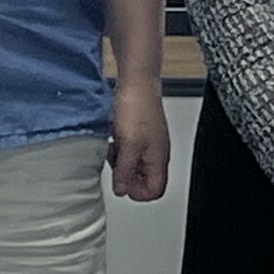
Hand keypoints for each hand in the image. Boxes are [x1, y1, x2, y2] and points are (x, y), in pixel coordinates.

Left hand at [108, 80, 169, 200]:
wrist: (136, 81)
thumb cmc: (137, 107)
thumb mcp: (128, 145)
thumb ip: (125, 171)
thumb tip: (121, 190)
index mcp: (158, 157)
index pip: (155, 190)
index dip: (138, 193)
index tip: (123, 184)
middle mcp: (156, 152)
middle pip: (144, 179)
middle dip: (127, 176)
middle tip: (116, 165)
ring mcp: (148, 142)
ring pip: (134, 165)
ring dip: (121, 162)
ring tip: (114, 149)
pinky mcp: (139, 132)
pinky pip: (129, 151)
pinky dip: (119, 150)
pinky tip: (114, 140)